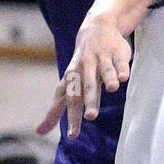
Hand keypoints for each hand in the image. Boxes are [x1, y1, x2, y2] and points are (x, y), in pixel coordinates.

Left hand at [37, 17, 132, 136]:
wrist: (96, 28)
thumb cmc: (80, 66)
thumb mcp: (66, 86)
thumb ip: (55, 110)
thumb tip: (39, 132)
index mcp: (72, 79)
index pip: (69, 101)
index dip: (71, 117)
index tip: (72, 136)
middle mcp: (85, 69)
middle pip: (86, 87)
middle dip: (89, 101)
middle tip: (91, 116)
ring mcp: (101, 59)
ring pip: (104, 71)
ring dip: (108, 79)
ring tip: (113, 89)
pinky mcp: (117, 53)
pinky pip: (120, 62)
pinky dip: (122, 69)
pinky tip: (124, 77)